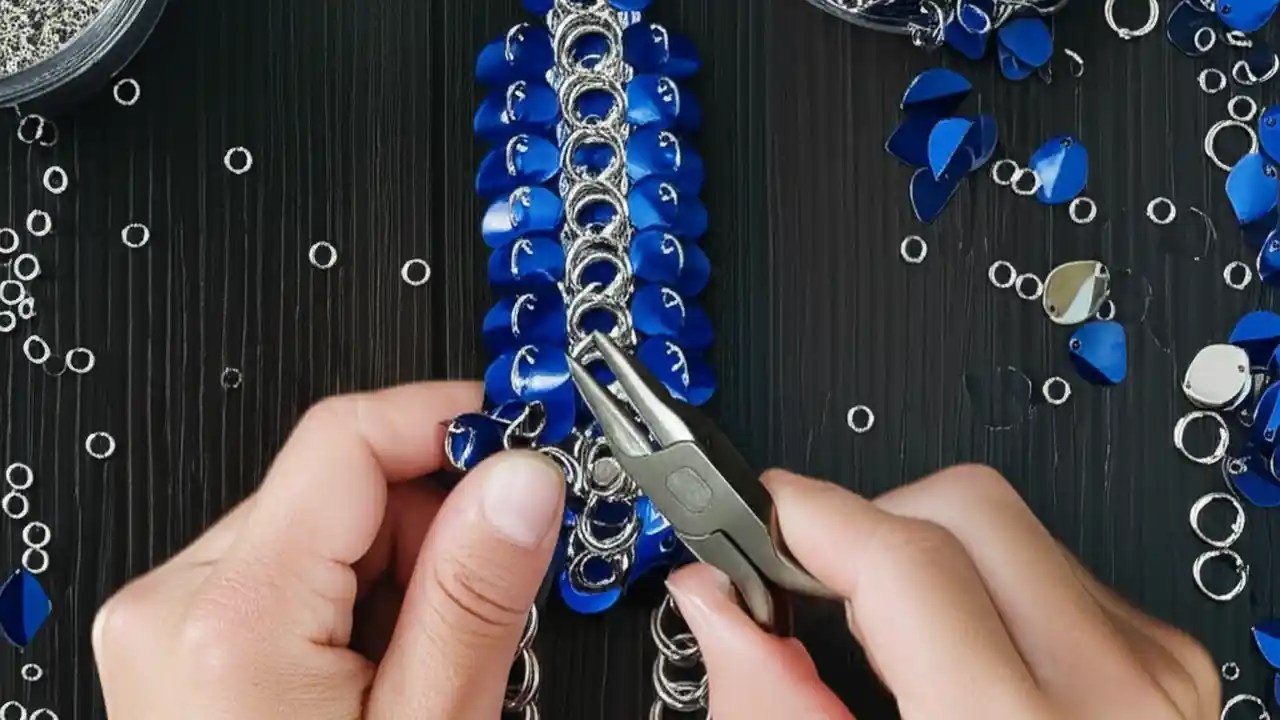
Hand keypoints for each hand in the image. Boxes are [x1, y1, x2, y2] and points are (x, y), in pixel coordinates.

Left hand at [92, 382, 565, 718]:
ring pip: (317, 528)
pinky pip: (287, 574)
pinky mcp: (179, 644)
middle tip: (482, 600)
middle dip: (429, 525)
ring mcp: (167, 626)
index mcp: (234, 619)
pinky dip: (351, 601)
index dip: (445, 422)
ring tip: (417, 665)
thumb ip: (475, 594)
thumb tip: (521, 480)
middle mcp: (176, 605)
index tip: (517, 442)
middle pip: (335, 485)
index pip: (345, 439)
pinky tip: (373, 672)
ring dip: (393, 570)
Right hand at [667, 465, 1219, 719]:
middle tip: (821, 585)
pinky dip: (989, 590)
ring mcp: (1149, 674)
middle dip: (872, 529)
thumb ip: (771, 705)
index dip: (806, 517)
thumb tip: (716, 602)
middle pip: (962, 507)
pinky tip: (968, 659)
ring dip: (932, 557)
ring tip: (900, 641)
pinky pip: (1056, 569)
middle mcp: (1104, 691)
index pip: (900, 555)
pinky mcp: (1169, 667)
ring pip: (1012, 527)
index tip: (756, 515)